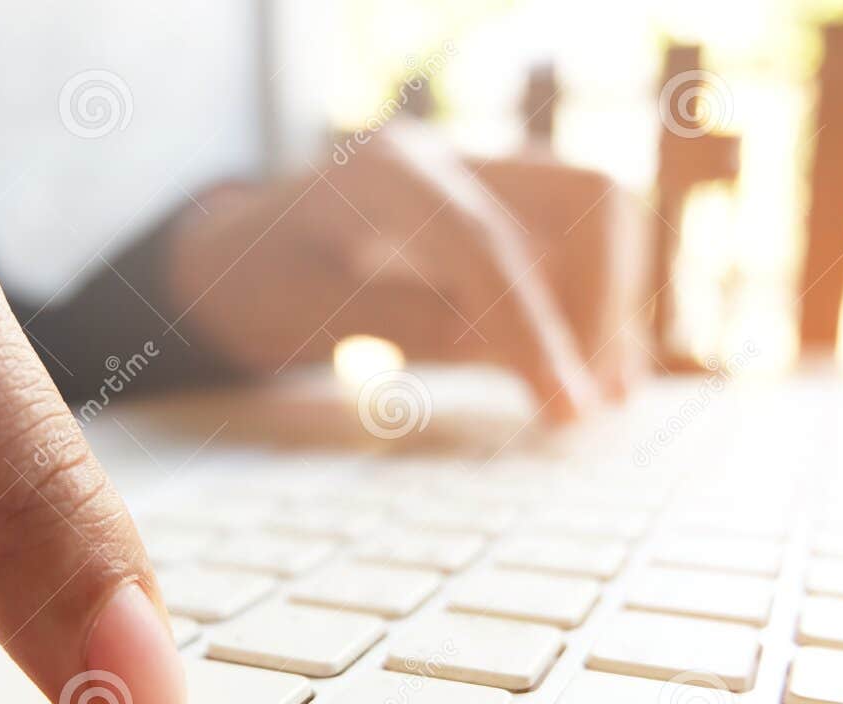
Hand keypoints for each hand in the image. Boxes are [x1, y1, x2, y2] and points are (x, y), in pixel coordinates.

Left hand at [169, 122, 646, 418]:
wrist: (232, 261)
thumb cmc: (255, 289)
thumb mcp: (311, 319)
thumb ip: (414, 327)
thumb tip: (527, 355)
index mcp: (388, 171)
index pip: (492, 246)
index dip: (540, 332)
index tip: (569, 409)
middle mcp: (447, 155)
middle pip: (579, 198)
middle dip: (602, 301)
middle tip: (595, 401)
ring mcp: (477, 174)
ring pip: (592, 215)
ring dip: (611, 303)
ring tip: (605, 397)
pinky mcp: (497, 208)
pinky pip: (575, 243)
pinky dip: (591, 305)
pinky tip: (592, 372)